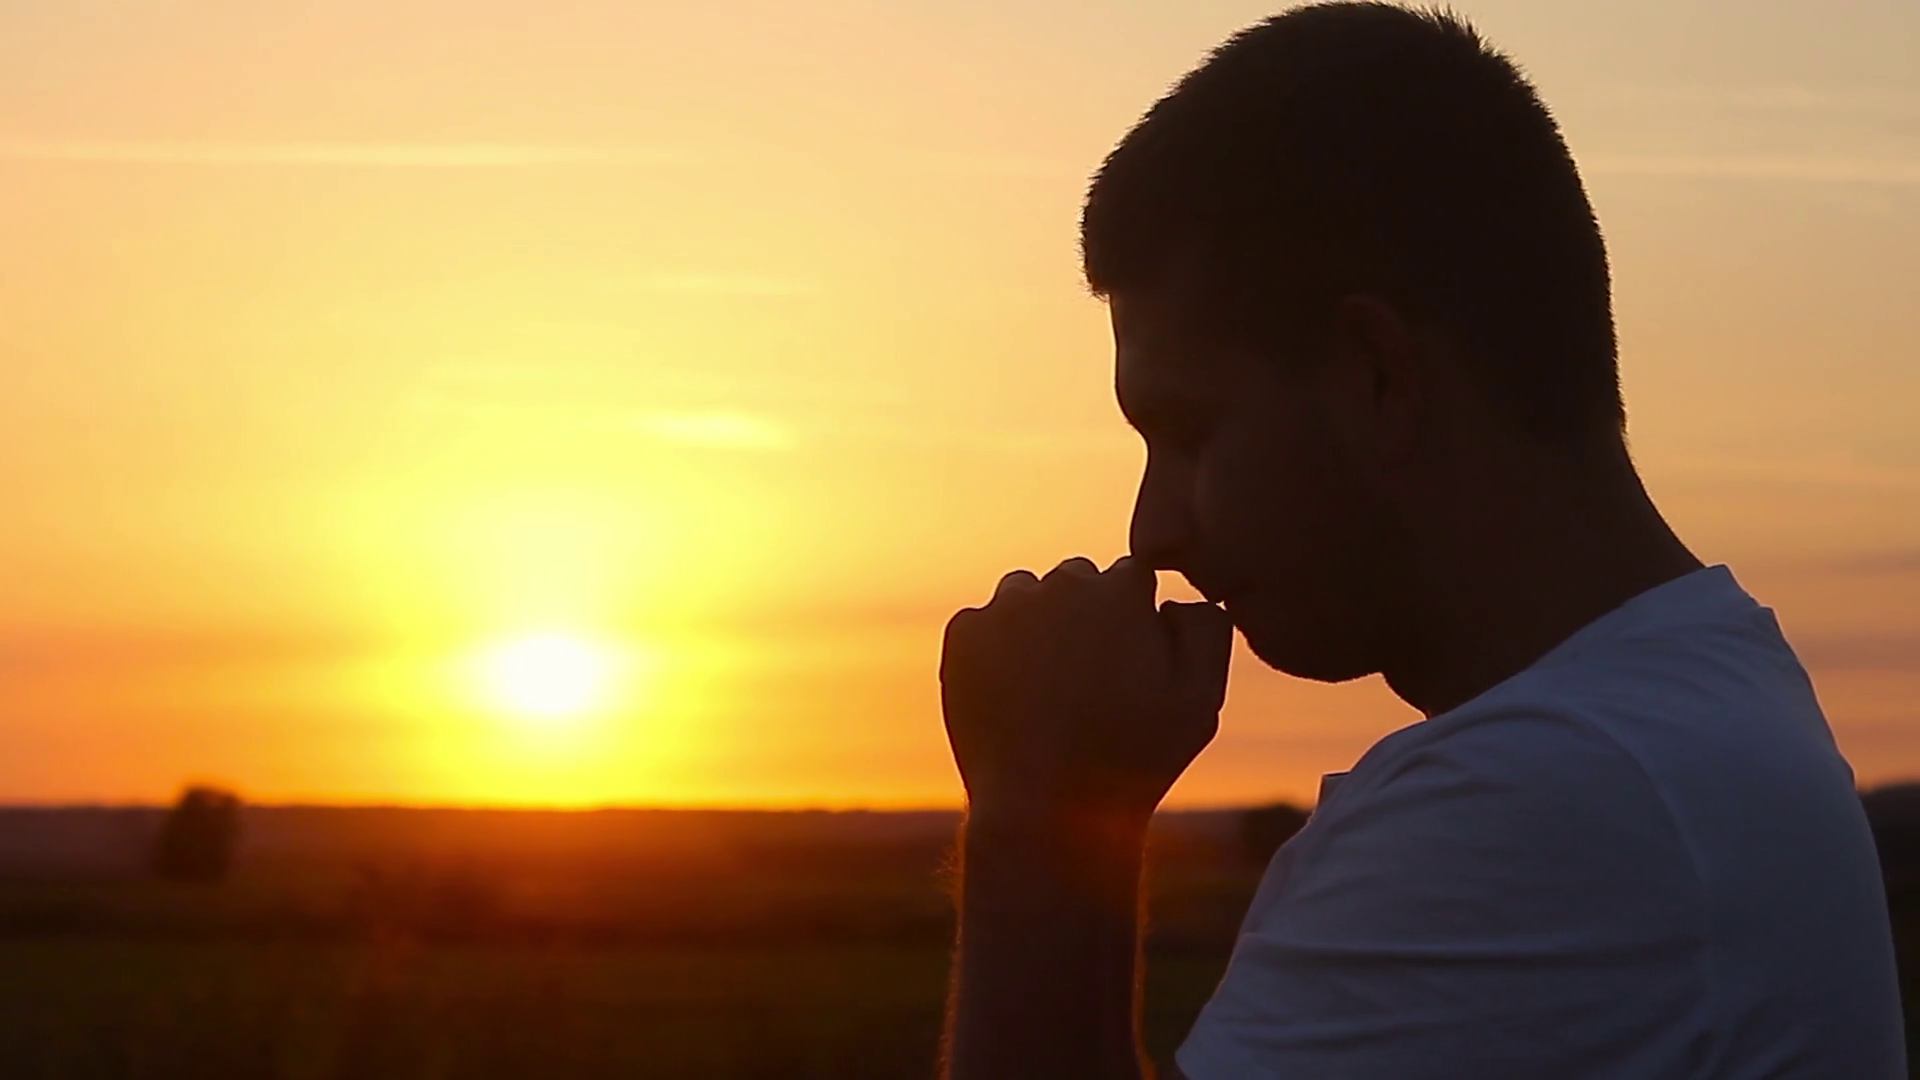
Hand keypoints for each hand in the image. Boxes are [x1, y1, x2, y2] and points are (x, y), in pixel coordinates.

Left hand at [940, 556, 1233, 829]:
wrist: (1044, 809)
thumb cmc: (1131, 758)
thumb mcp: (1201, 701)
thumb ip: (1205, 629)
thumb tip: (1177, 597)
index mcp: (1121, 590)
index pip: (1132, 577)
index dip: (1134, 620)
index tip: (1128, 663)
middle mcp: (1061, 584)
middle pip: (1078, 580)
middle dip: (1086, 615)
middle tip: (1088, 680)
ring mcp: (1006, 608)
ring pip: (1027, 595)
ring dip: (1038, 624)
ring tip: (1048, 688)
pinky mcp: (963, 635)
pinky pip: (983, 623)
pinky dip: (994, 649)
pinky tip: (1011, 695)